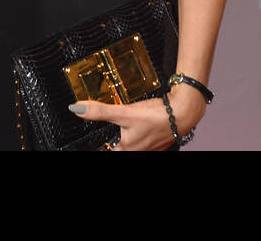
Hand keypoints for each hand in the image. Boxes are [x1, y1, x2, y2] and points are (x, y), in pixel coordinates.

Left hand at [71, 85, 205, 151]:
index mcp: (127, 149)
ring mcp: (151, 147)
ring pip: (134, 142)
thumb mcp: (124, 112)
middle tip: (117, 124)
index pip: (108, 149)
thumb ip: (100, 112)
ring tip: (129, 123)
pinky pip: (147, 139)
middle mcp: (139, 151)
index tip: (103, 136)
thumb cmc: (158, 116)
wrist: (184, 110)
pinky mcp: (161, 140)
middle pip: (121, 146)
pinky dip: (143, 131)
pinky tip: (144, 122)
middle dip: (117, 136)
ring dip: (130, 134)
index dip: (103, 143)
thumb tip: (76, 108)